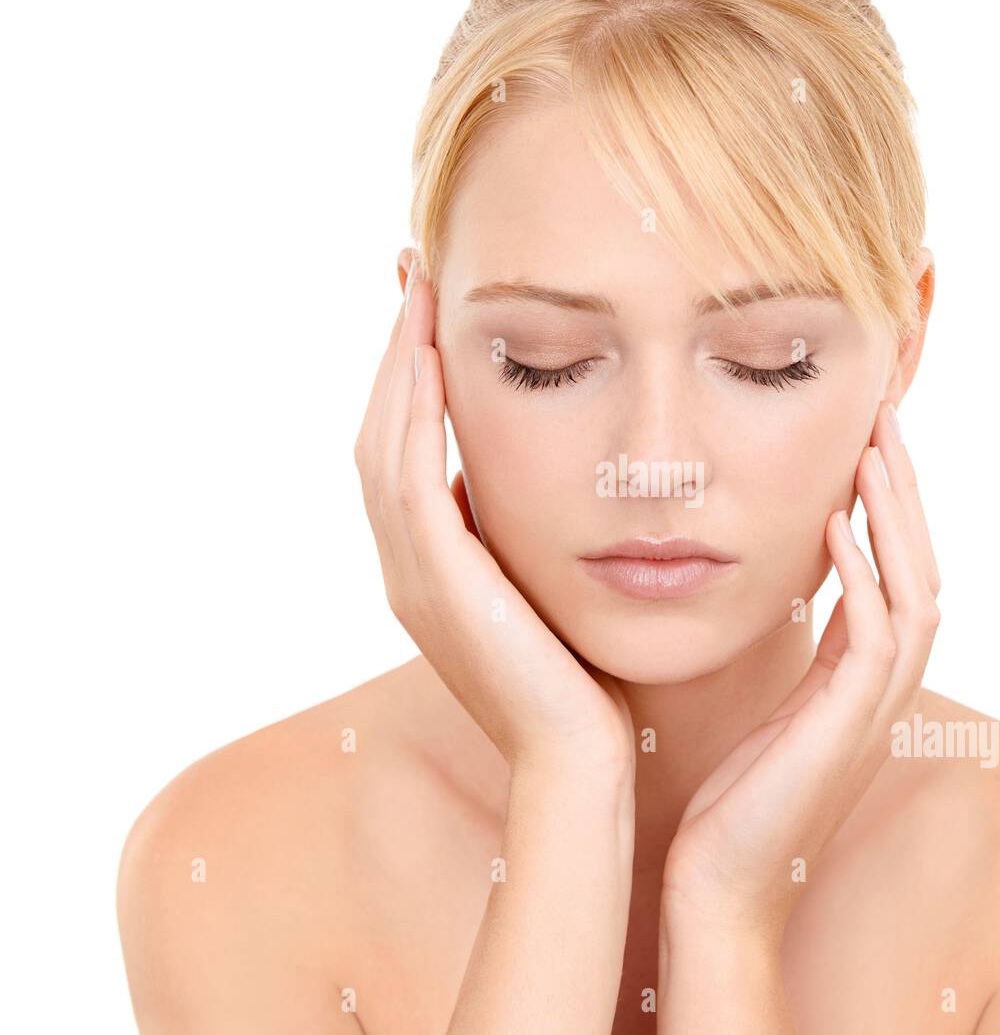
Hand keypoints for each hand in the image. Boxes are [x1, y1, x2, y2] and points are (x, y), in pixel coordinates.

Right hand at [354, 250, 633, 777]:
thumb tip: (550, 479)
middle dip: (395, 353)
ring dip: (397, 366)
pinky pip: (409, 478)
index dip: (409, 379)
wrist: (579, 759)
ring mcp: (412, 576)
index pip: (405, 451)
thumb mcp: (548, 590)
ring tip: (418, 294)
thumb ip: (528, 538)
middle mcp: (407, 567)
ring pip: (384, 445)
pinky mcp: (436, 581)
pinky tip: (429, 358)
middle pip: (381, 434)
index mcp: (431, 568)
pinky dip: (412, 415)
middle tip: (411, 275)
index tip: (431, 313)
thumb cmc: (583, 681)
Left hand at [660, 402, 941, 937]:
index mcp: (860, 679)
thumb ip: (793, 653)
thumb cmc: (729, 803)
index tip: (864, 435)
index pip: (893, 570)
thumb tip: (776, 586)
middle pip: (921, 566)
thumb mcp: (767, 708)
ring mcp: (873, 713)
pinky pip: (875, 640)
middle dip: (905, 489)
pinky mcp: (847, 732)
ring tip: (874, 449)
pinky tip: (837, 528)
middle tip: (885, 414)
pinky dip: (866, 579)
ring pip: (916, 592)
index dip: (886, 503)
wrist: (718, 892)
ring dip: (897, 518)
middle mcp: (882, 689)